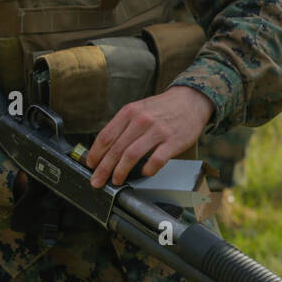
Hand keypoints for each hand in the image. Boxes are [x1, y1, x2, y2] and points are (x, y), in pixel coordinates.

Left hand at [85, 85, 214, 187]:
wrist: (191, 100)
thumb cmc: (163, 108)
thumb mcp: (140, 108)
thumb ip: (124, 125)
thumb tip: (106, 148)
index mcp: (130, 112)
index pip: (106, 136)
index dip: (96, 153)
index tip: (91, 165)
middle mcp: (141, 120)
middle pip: (116, 148)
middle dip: (104, 168)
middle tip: (97, 181)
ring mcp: (158, 131)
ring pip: (132, 155)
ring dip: (121, 171)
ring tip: (116, 180)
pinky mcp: (173, 141)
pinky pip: (156, 160)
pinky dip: (148, 169)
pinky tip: (145, 172)